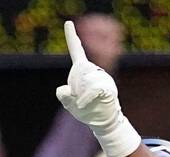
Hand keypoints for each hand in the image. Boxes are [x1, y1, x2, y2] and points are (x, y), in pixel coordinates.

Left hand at [55, 21, 138, 156]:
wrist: (103, 121)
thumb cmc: (87, 110)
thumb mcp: (69, 104)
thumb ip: (63, 96)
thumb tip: (62, 89)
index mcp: (82, 70)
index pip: (76, 50)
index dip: (72, 37)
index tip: (68, 22)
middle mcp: (93, 70)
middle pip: (78, 72)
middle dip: (75, 90)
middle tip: (80, 101)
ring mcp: (102, 77)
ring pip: (85, 83)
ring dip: (80, 97)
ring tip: (86, 104)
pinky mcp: (107, 87)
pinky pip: (92, 90)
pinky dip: (85, 99)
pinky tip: (82, 105)